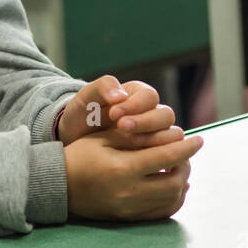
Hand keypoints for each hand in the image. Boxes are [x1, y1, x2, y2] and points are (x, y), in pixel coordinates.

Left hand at [58, 75, 182, 146]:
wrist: (76, 139)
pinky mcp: (153, 153)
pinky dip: (158, 156)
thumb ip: (102, 88)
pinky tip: (139, 160)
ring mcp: (154, 134)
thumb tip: (120, 95)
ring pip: (171, 135)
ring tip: (129, 142)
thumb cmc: (83, 114)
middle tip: (122, 127)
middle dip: (146, 122)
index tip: (114, 113)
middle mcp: (151, 114)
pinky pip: (167, 154)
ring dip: (154, 139)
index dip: (135, 104)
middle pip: (165, 115)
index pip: (149, 97)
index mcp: (138, 95)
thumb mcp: (86, 98)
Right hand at [64, 130, 200, 220]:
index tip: (199, 139)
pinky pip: (162, 212)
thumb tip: (169, 134)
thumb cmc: (80, 156)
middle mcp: (128, 193)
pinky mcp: (129, 218)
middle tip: (187, 152)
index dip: (186, 148)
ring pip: (172, 199)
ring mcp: (129, 209)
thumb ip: (136, 136)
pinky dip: (174, 198)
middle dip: (186, 164)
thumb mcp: (104, 138)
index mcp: (122, 169)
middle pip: (174, 181)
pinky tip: (174, 184)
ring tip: (181, 165)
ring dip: (182, 181)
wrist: (59, 186)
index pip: (166, 158)